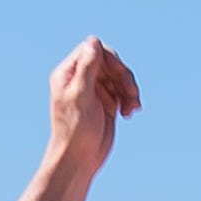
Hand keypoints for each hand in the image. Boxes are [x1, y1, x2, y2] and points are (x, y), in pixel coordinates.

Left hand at [47, 36, 141, 169]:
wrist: (78, 160)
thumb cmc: (75, 131)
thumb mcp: (81, 95)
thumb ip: (87, 67)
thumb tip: (94, 40)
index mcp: (69, 74)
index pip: (94, 51)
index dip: (110, 58)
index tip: (119, 73)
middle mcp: (81, 79)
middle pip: (109, 62)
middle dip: (123, 75)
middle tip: (130, 92)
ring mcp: (94, 91)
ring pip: (119, 77)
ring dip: (129, 89)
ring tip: (132, 107)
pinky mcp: (106, 103)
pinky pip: (123, 92)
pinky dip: (130, 99)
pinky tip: (131, 112)